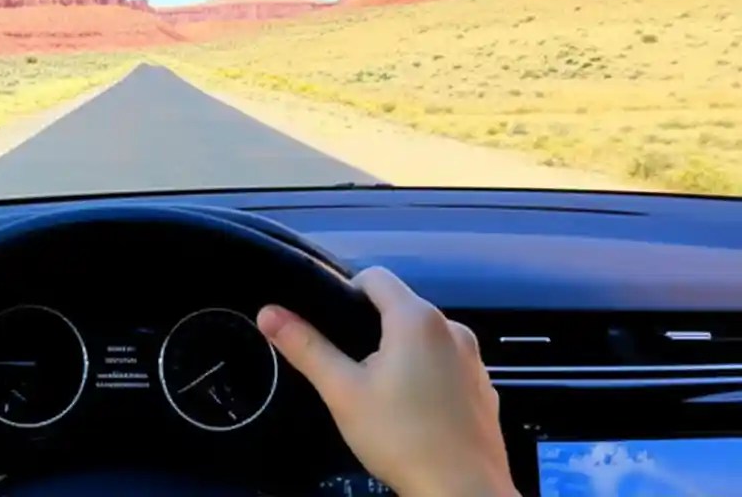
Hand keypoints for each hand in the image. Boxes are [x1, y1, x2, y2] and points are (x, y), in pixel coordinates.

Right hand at [257, 267, 516, 496]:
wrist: (462, 491)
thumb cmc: (400, 437)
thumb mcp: (342, 392)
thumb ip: (305, 346)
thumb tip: (268, 312)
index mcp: (417, 318)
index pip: (375, 277)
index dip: (347, 291)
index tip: (332, 328)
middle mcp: (452, 328)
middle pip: (401, 309)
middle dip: (373, 330)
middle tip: (351, 370)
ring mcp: (474, 359)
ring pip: (425, 339)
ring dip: (402, 354)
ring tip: (383, 395)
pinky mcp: (485, 388)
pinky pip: (448, 366)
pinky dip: (429, 376)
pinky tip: (416, 412)